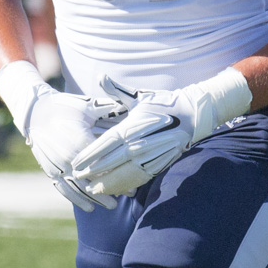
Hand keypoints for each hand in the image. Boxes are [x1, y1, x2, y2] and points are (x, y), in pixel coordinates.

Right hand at [28, 87, 124, 210]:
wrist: (36, 113)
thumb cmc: (65, 107)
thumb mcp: (87, 106)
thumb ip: (108, 109)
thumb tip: (130, 106)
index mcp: (79, 141)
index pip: (104, 161)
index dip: (119, 170)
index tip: (135, 176)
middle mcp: (68, 158)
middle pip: (95, 178)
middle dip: (113, 186)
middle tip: (131, 193)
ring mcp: (58, 167)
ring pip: (81, 188)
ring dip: (97, 198)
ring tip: (113, 205)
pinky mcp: (51, 172)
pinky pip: (65, 189)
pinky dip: (77, 200)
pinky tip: (90, 207)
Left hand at [69, 70, 250, 197]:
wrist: (191, 115)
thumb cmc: (162, 104)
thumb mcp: (139, 97)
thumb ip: (117, 91)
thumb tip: (101, 77)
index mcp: (131, 127)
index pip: (105, 145)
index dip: (89, 156)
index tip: (76, 164)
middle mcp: (139, 144)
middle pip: (111, 163)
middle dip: (93, 172)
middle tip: (78, 178)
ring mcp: (150, 156)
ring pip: (125, 175)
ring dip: (108, 184)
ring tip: (93, 189)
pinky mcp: (159, 164)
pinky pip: (139, 179)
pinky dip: (126, 185)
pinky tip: (116, 190)